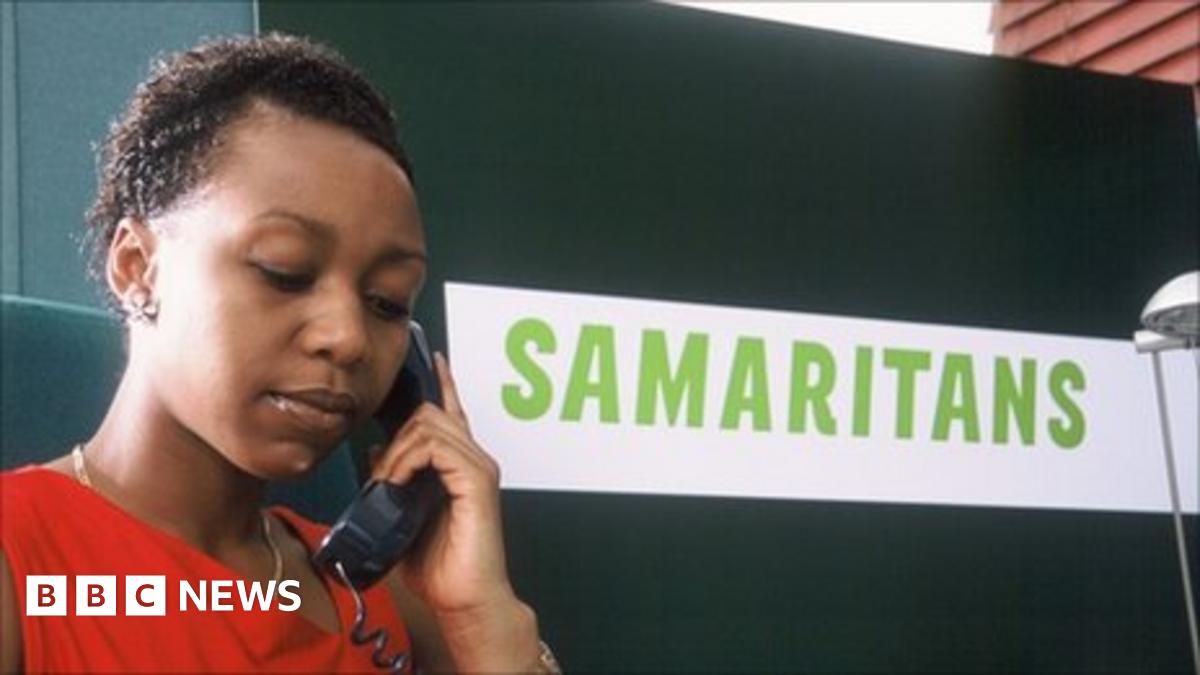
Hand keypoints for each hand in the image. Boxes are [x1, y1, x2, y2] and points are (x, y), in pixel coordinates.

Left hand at [371, 353, 539, 670]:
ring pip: (430, 425)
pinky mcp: (477, 481)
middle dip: (396, 434)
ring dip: (398, 451)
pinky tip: (398, 481)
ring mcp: (478, 468)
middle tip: (381, 473)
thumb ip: (393, 482)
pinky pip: (437, 446)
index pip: (450, 412)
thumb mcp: (402, 516)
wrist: (465, 601)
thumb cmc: (439, 567)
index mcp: (460, 466)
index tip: (428, 357)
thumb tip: (376, 451)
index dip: (440, 382)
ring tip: (388, 483)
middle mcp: (474, 460)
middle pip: (430, 413)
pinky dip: (409, 459)